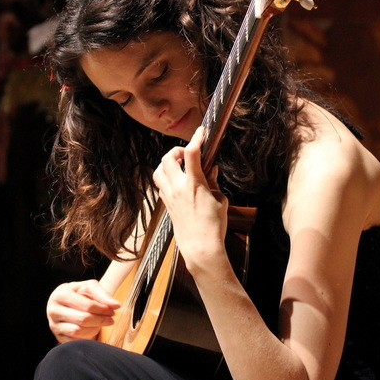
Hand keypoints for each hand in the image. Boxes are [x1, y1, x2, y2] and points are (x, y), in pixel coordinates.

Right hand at [47, 279, 121, 342]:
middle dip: (100, 320)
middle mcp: (53, 310)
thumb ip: (103, 294)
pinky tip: (92, 330)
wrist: (65, 302)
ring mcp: (54, 325)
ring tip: (101, 324)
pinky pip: (75, 341)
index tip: (112, 310)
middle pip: (83, 319)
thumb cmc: (79, 293)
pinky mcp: (57, 336)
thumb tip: (116, 305)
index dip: (102, 309)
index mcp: (61, 295)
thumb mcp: (89, 287)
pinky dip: (87, 337)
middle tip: (111, 319)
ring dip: (94, 329)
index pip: (87, 305)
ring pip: (78, 331)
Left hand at [153, 126, 228, 272]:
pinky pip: (160, 184)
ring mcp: (169, 196)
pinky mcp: (166, 205)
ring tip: (180, 166)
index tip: (202, 131)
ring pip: (159, 170)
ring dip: (168, 163)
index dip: (197, 138)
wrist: (200, 247)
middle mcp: (177, 188)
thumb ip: (213, 182)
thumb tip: (211, 170)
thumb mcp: (220, 200)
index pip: (192, 153)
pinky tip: (178, 182)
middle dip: (177, 151)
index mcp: (193, 184)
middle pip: (168, 158)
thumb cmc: (213, 226)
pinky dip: (166, 177)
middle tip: (188, 154)